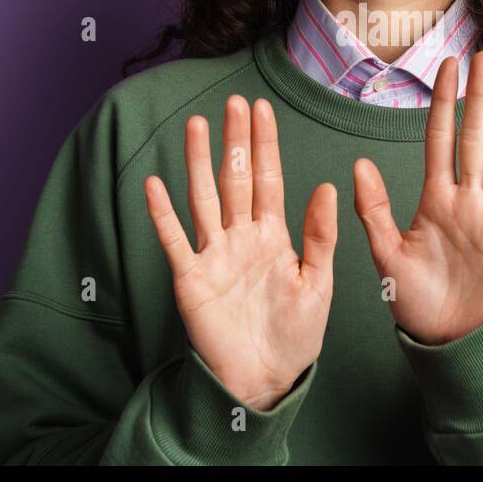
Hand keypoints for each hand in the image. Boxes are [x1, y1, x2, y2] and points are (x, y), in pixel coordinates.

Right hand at [144, 96, 337, 410]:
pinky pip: (174, 241)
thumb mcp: (318, 283)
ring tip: (197, 126)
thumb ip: (321, 236)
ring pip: (204, 198)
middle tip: (234, 102)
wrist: (265, 379)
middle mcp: (240, 238)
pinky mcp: (191, 279)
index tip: (261, 108)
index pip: (267, 179)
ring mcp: (214, 255)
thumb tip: (328, 185)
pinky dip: (162, 214)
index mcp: (273, 236)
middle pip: (235, 179)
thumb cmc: (295, 335)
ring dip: (199, 163)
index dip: (264, 144)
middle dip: (235, 141)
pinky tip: (154, 184)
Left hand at [352, 50, 482, 345]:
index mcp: (435, 199)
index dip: (444, 103)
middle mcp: (467, 201)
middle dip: (479, 98)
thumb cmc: (414, 301)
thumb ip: (374, 210)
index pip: (440, 139)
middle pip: (475, 138)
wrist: (446, 342)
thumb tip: (358, 164)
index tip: (447, 66)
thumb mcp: (386, 255)